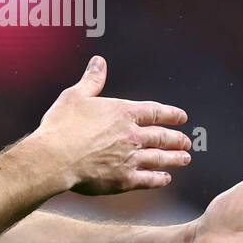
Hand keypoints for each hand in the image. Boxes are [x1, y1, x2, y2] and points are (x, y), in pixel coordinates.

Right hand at [36, 56, 191, 194]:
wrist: (55, 158)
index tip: (182, 117)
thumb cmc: (62, 126)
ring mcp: (130, 158)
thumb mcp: (75, 96)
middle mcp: (132, 135)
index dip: (171, 114)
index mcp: (123, 113)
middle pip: (162, 136)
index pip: (155, 112)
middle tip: (187, 141)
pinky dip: (159, 179)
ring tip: (185, 158)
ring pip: (160, 158)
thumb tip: (99, 62)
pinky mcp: (124, 180)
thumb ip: (92, 80)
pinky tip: (165, 178)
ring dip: (175, 158)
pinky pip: (148, 179)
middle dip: (177, 139)